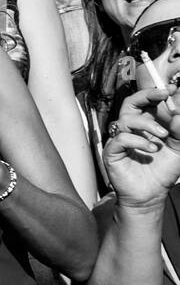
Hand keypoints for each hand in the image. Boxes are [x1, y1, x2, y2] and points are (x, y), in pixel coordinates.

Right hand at [103, 86, 179, 207]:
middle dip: (147, 95)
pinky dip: (138, 141)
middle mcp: (132, 129)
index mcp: (148, 124)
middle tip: (163, 95)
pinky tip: (151, 149)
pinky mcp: (112, 151)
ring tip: (163, 136)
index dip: (158, 93)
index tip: (172, 90)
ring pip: (126, 119)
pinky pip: (121, 138)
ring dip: (148, 124)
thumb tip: (177, 114)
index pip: (148, 102)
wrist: (151, 194)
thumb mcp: (179, 148)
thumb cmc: (162, 171)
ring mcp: (120, 139)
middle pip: (131, 102)